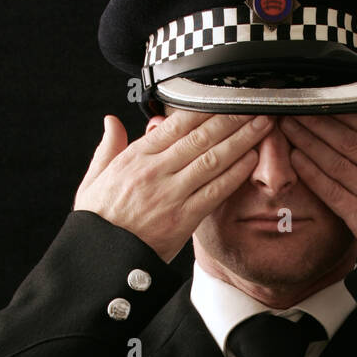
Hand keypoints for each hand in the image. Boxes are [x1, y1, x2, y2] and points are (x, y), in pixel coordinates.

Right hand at [73, 112, 274, 261]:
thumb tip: (112, 121)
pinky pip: (215, 191)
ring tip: (262, 125)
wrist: (99, 259)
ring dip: (241, 140)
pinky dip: (235, 174)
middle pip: (201, 136)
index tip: (224, 97)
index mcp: (135, 157)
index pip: (176, 124)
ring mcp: (171, 194)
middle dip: (231, 118)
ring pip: (212, 159)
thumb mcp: (94, 179)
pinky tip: (252, 160)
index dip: (205, 108)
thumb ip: (108, 147)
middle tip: (254, 105)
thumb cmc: (97, 222)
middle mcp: (155, 170)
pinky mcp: (183, 218)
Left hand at [279, 112, 356, 251]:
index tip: (326, 103)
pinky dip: (313, 174)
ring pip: (337, 162)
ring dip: (309, 143)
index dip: (344, 113)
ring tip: (290, 128)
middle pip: (348, 141)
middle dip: (319, 123)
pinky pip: (333, 192)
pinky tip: (298, 160)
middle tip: (297, 109)